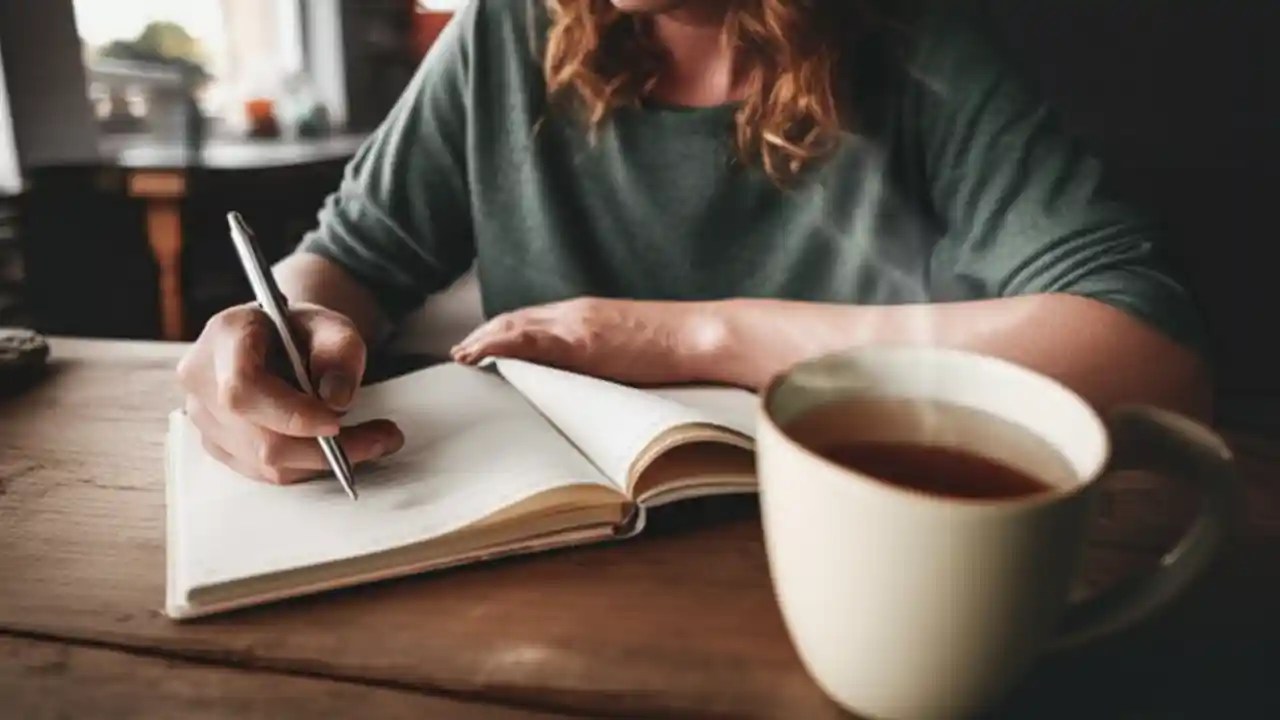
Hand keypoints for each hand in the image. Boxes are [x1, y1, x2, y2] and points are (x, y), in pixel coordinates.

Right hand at [177, 302, 403, 483]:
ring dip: (325, 460)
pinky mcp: (218, 445)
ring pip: (265, 462)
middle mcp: (201, 379)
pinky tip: (340, 448)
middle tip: (383, 439)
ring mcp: (204, 417)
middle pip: (259, 436)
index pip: (244, 388)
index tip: (337, 422)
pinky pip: (266, 471)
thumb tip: (337, 400)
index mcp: (224, 335)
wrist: (278, 339)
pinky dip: (309, 466)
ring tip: (374, 441)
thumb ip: (340, 352)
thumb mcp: (333, 325)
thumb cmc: (302, 330)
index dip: (290, 413)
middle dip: (324, 448)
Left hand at [450, 297, 725, 384]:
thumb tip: (585, 380)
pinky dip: (502, 343)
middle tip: (461, 355)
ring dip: (485, 340)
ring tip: (463, 356)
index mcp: (586, 315)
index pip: (533, 320)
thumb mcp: (628, 348)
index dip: (503, 332)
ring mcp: (578, 323)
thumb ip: (600, 356)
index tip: (481, 347)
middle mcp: (575, 312)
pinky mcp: (585, 339)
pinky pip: (533, 339)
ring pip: (517, 325)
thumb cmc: (674, 348)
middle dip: (486, 336)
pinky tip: (483, 353)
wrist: (700, 336)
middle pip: (517, 319)